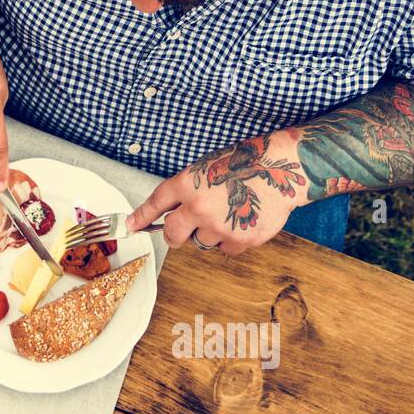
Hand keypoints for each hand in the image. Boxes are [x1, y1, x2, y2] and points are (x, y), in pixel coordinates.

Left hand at [126, 133, 306, 255]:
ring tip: (228, 213)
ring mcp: (219, 226)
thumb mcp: (207, 167)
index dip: (141, 217)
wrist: (282, 168)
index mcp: (188, 183)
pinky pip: (225, 250)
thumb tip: (172, 212)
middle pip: (174, 235)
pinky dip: (232, 240)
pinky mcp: (241, 240)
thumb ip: (188, 190)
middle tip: (186, 228)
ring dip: (210, 233)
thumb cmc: (245, 163)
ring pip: (202, 243)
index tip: (131, 226)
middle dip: (176, 235)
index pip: (156, 204)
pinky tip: (243, 221)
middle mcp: (199, 207)